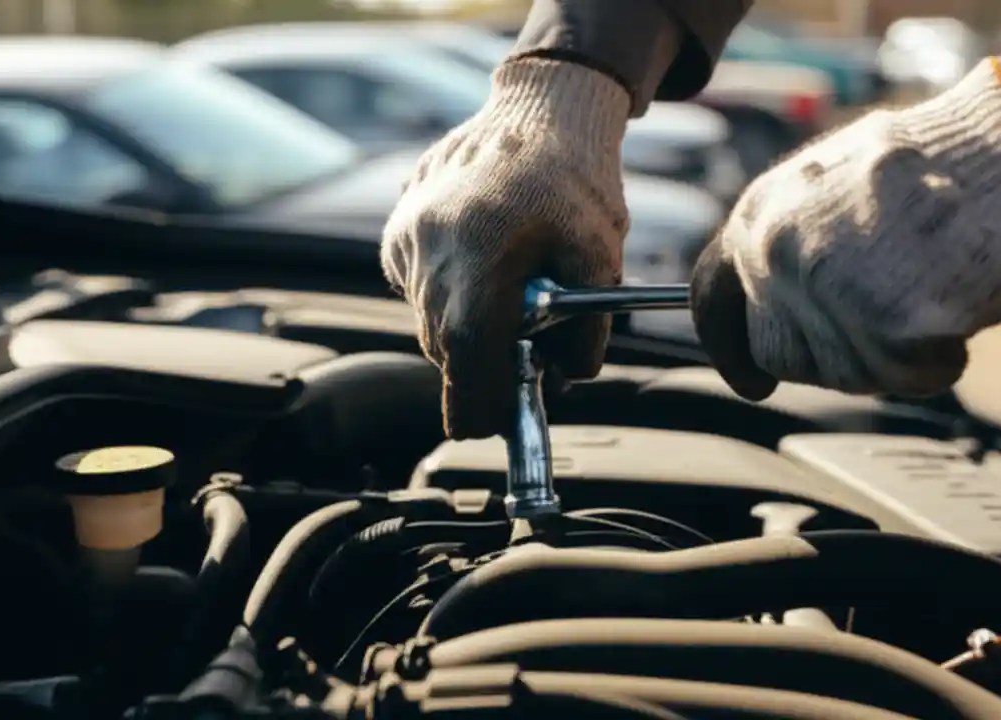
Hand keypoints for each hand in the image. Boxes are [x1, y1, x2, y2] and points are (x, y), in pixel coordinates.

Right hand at [382, 58, 630, 438]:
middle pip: (446, 345)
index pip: (465, 355)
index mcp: (480, 256)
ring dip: (466, 328)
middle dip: (482, 364)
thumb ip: (585, 331)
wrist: (541, 108)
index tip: (481, 429)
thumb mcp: (602, 257)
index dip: (474, 401)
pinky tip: (486, 264)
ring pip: (430, 319)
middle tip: (526, 356)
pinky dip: (450, 294)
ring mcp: (408, 238)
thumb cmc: (576, 179)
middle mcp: (431, 249)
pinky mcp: (398, 228)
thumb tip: (565, 378)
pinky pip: (419, 287)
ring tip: (512, 298)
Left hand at [691, 61, 1000, 399]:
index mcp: (756, 217)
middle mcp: (776, 258)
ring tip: (929, 291)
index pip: (710, 301)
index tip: (751, 382)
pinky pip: (910, 376)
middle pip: (785, 355)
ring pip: (849, 373)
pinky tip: (955, 307)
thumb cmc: (933, 161)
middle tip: (885, 319)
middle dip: (833, 353)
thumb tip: (771, 301)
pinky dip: (940, 358)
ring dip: (894, 354)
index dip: (729, 350)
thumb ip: (790, 240)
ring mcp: (827, 293)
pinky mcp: (885, 325)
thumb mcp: (829, 180)